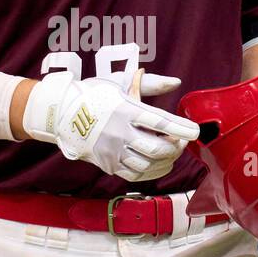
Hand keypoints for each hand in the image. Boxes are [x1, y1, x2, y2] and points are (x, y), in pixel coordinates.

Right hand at [21, 67, 199, 180]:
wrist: (62, 114)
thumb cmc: (95, 94)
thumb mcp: (120, 82)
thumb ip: (150, 84)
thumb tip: (176, 82)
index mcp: (125, 109)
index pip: (160, 121)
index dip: (181, 128)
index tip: (195, 131)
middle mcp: (119, 132)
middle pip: (158, 148)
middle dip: (176, 147)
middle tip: (182, 140)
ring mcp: (113, 151)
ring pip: (149, 164)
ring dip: (167, 160)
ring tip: (172, 152)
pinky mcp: (109, 164)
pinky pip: (137, 175)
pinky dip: (154, 172)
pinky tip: (161, 165)